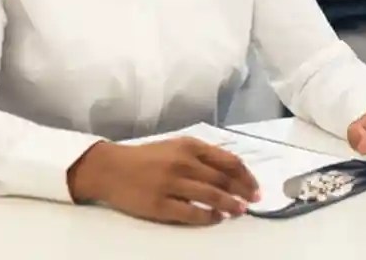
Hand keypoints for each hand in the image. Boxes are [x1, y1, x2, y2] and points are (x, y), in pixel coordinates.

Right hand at [67, 137, 259, 225]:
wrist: (110, 168)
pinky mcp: (159, 204)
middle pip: (223, 179)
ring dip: (230, 205)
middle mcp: (183, 162)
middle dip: (242, 192)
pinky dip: (208, 217)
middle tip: (253, 202)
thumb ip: (201, 156)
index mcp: (189, 146)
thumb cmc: (146, 157)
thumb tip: (231, 172)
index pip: (228, 161)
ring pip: (211, 196)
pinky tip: (216, 218)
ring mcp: (171, 184)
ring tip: (239, 211)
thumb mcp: (175, 147)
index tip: (255, 187)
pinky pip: (191, 213)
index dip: (246, 176)